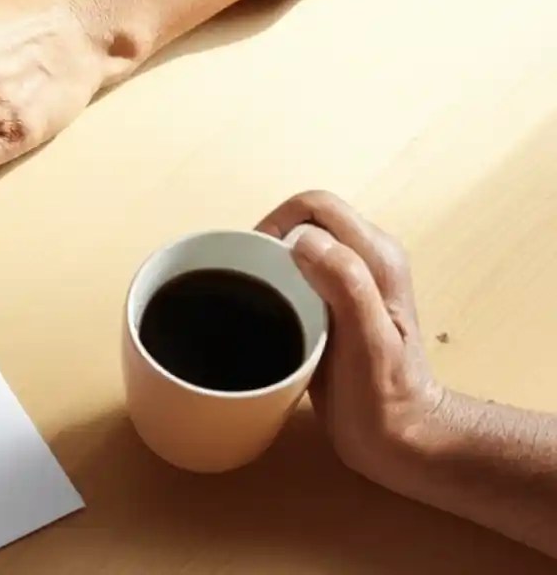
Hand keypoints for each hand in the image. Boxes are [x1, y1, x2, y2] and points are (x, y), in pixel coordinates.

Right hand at [256, 191, 444, 486]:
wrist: (401, 440)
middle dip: (266, 243)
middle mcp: (366, 260)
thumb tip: (298, 241)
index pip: (314, 206)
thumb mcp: (367, 340)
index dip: (275, 224)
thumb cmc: (384, 396)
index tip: (253, 267)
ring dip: (268, 265)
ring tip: (249, 302)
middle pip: (302, 222)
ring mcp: (351, 283)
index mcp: (376, 257)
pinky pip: (298, 275)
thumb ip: (345, 282)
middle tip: (245, 287)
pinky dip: (274, 285)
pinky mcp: (335, 307)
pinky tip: (263, 317)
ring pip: (298, 248)